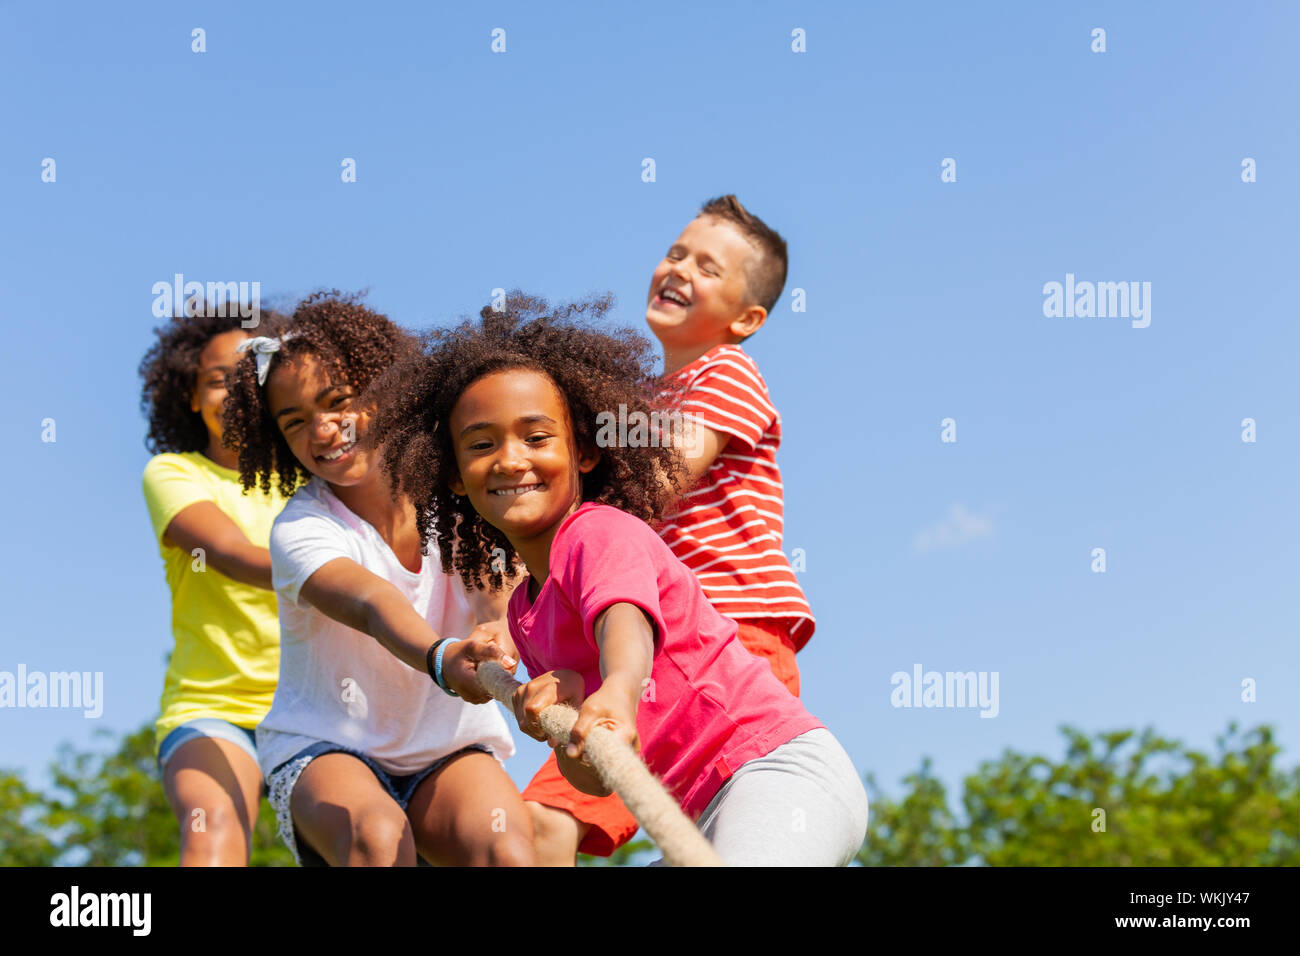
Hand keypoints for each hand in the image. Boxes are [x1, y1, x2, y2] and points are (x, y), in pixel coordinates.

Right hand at [441, 625, 518, 703]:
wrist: (444, 664)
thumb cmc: (458, 653)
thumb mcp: (472, 646)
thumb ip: (492, 651)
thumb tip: (512, 662)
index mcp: (468, 682)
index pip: (495, 681)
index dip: (502, 672)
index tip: (500, 662)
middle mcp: (471, 695)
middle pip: (497, 687)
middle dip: (499, 676)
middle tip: (495, 663)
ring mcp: (474, 699)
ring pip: (495, 691)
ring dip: (496, 680)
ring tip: (489, 668)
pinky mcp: (476, 700)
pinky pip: (491, 692)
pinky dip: (492, 683)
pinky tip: (487, 674)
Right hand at [511, 670, 584, 743]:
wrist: (563, 674)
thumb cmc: (573, 690)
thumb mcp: (576, 704)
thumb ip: (566, 723)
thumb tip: (551, 744)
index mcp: (548, 688)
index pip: (533, 710)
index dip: (538, 727)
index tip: (549, 732)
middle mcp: (532, 687)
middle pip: (526, 720)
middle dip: (536, 732)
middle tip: (549, 734)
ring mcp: (522, 690)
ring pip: (521, 721)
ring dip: (532, 730)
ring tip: (545, 728)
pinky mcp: (516, 694)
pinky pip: (518, 717)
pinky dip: (527, 724)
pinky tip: (539, 722)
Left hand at [555, 678, 640, 796]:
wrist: (621, 692)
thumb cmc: (605, 699)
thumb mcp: (589, 710)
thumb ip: (579, 731)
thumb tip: (571, 754)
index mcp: (625, 734)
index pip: (606, 757)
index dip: (589, 756)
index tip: (579, 749)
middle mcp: (632, 746)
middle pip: (606, 762)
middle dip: (590, 756)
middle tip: (582, 742)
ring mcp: (630, 750)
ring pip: (607, 760)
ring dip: (593, 754)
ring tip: (589, 738)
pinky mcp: (625, 751)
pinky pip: (609, 757)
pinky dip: (598, 752)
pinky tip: (593, 741)